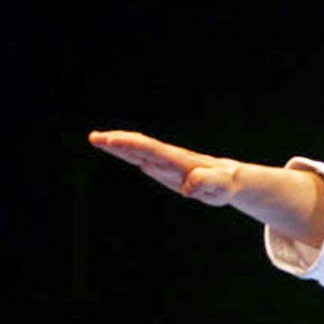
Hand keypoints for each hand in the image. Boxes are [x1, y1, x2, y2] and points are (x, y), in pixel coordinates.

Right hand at [88, 130, 242, 206]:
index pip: (151, 150)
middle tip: (94, 137)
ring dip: (116, 144)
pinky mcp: (162, 167)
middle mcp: (168, 157)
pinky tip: (113, 147)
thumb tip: (189, 186)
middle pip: (139, 146)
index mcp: (178, 160)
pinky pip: (140, 156)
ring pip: (137, 150)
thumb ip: (205, 182)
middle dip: (117, 142)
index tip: (113, 140)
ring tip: (96, 138)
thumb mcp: (219, 185)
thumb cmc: (224, 184)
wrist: (229, 179)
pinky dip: (125, 151)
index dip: (132, 145)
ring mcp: (163, 161)